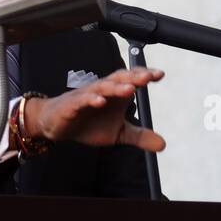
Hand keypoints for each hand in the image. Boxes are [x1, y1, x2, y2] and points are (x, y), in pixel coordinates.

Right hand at [24, 67, 165, 150]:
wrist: (58, 126)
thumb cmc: (88, 124)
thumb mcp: (118, 133)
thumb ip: (139, 136)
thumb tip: (162, 144)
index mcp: (115, 94)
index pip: (132, 80)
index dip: (144, 76)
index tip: (159, 75)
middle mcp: (103, 90)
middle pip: (119, 79)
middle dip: (134, 77)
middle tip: (148, 77)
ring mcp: (87, 96)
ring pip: (103, 87)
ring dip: (116, 87)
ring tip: (129, 89)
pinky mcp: (72, 105)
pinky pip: (82, 100)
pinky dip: (91, 99)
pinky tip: (100, 101)